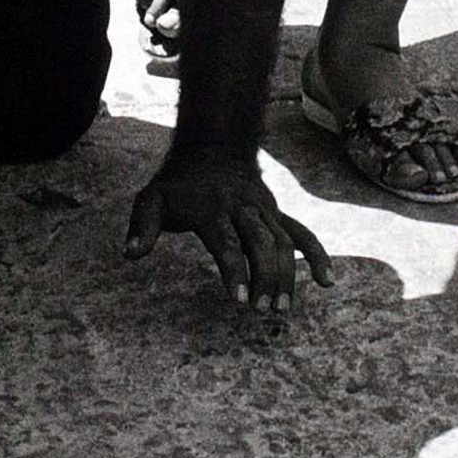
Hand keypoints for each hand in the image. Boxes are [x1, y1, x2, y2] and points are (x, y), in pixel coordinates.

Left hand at [125, 149, 332, 313]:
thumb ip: (141, 226)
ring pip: (282, 242)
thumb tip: (130, 254)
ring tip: (282, 308)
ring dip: (287, 275)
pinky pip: (301, 233)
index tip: (239, 299)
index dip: (235, 270)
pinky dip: (316, 255)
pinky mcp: (276, 213)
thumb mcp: (152, 198)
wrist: (214, 146)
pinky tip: (326, 281)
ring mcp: (263, 210)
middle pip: (260, 243)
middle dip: (264, 277)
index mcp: (212, 208)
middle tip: (262, 310)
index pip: (227, 242)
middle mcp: (242, 209)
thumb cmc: (179, 182)